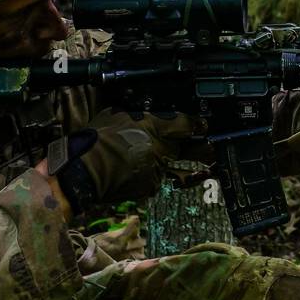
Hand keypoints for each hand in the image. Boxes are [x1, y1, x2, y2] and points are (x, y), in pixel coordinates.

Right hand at [50, 110, 202, 212]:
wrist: (84, 170)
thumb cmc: (97, 139)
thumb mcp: (118, 114)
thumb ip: (140, 114)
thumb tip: (151, 112)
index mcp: (154, 126)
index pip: (185, 123)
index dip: (198, 124)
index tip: (204, 125)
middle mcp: (161, 148)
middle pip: (193, 148)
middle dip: (206, 148)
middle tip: (214, 148)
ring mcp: (158, 169)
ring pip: (179, 168)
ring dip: (192, 169)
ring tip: (208, 169)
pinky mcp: (151, 186)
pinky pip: (159, 180)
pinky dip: (156, 178)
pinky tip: (151, 176)